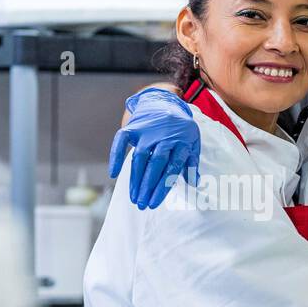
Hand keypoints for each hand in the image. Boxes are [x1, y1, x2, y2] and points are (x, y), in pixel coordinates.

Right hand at [107, 88, 200, 209]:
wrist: (164, 102)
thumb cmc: (180, 127)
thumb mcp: (192, 141)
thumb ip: (191, 162)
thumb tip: (194, 183)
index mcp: (180, 142)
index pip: (171, 169)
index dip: (162, 187)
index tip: (154, 203)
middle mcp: (163, 137)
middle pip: (155, 165)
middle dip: (148, 187)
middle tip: (142, 205)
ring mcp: (147, 132)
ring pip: (139, 158)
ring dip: (135, 179)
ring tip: (133, 197)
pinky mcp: (133, 127)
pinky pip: (121, 141)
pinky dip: (115, 156)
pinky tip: (113, 173)